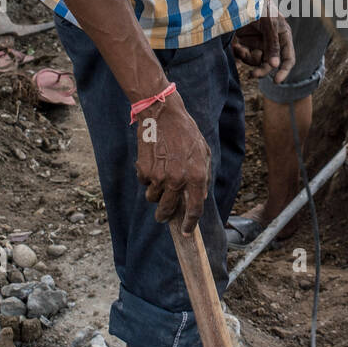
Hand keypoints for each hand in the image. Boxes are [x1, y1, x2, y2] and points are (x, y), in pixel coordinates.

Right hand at [135, 92, 211, 234]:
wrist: (163, 115)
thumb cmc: (186, 132)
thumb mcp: (203, 153)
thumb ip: (203, 177)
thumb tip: (198, 197)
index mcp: (196, 177)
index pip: (194, 209)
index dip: (190, 224)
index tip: (186, 232)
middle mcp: (178, 180)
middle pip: (168, 210)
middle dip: (165, 216)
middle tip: (163, 217)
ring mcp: (159, 177)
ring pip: (153, 198)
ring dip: (155, 194)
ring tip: (159, 179)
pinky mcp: (144, 170)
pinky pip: (144, 183)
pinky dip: (147, 178)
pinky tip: (152, 164)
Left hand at [233, 6, 294, 82]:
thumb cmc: (259, 4)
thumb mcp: (269, 23)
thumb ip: (272, 44)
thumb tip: (276, 65)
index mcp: (283, 36)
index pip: (288, 58)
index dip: (284, 70)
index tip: (277, 81)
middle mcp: (271, 41)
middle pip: (271, 63)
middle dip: (262, 70)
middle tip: (252, 75)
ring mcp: (257, 42)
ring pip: (256, 61)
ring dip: (248, 58)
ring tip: (239, 48)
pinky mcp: (244, 42)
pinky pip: (244, 57)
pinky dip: (239, 55)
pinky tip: (234, 48)